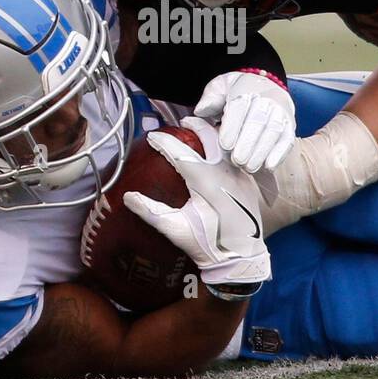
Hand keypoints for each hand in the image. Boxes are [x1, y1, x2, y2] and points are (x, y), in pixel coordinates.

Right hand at [123, 117, 269, 290]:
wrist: (242, 257)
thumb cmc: (207, 244)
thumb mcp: (175, 229)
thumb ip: (150, 212)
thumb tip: (128, 197)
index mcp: (204, 180)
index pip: (179, 151)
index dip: (163, 141)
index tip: (152, 136)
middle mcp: (224, 171)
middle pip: (209, 136)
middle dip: (195, 125)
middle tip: (184, 121)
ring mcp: (240, 174)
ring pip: (227, 143)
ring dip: (213, 134)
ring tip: (202, 131)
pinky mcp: (249, 181)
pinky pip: (237, 156)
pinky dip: (226, 148)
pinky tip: (220, 152)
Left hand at [194, 71, 295, 172]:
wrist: (264, 87)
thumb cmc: (237, 91)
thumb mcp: (220, 88)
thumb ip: (211, 98)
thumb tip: (201, 110)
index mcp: (246, 88)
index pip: (240, 106)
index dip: (233, 126)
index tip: (225, 145)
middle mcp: (266, 99)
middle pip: (258, 120)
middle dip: (248, 142)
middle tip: (237, 160)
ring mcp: (280, 112)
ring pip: (274, 131)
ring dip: (262, 151)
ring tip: (249, 167)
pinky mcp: (289, 126)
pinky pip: (287, 139)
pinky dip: (279, 154)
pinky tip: (269, 167)